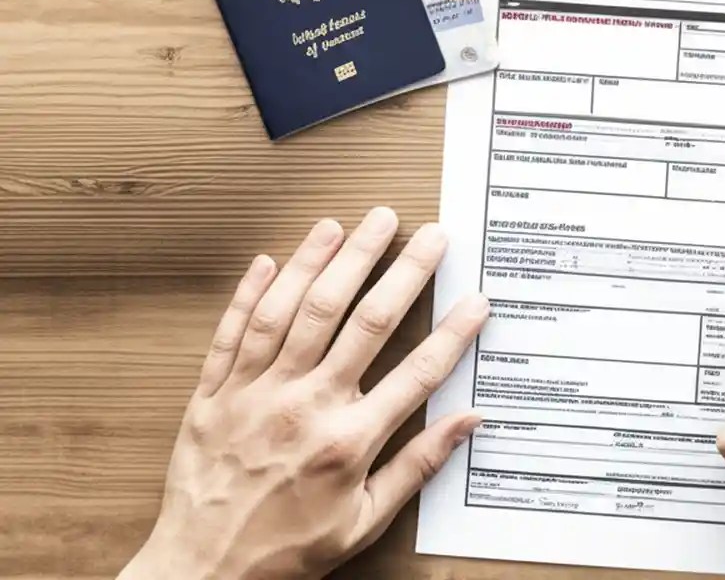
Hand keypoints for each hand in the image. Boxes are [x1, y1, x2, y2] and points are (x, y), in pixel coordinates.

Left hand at [118, 207, 488, 579]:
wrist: (202, 571)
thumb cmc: (286, 550)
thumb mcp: (365, 522)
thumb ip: (417, 466)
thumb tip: (467, 423)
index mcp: (348, 441)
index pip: (415, 372)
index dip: (453, 332)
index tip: (477, 301)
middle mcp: (304, 406)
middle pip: (361, 321)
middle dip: (398, 270)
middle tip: (424, 233)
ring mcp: (255, 393)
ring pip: (296, 310)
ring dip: (326, 261)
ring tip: (353, 224)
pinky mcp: (213, 392)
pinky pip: (234, 331)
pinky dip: (252, 292)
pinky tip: (272, 260)